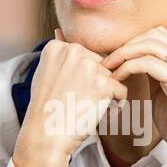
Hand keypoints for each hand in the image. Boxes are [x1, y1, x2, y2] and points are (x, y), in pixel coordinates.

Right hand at [13, 30, 128, 166]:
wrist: (46, 135)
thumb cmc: (45, 108)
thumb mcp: (45, 72)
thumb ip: (59, 53)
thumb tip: (59, 31)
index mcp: (58, 47)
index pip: (86, 57)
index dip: (82, 79)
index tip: (67, 94)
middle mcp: (74, 51)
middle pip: (101, 66)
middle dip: (97, 86)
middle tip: (79, 104)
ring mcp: (89, 66)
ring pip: (113, 78)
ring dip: (106, 96)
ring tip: (88, 110)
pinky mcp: (103, 84)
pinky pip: (121, 91)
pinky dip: (115, 106)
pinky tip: (98, 115)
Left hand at [100, 26, 166, 155]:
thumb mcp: (166, 91)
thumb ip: (154, 74)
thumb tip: (132, 64)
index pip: (159, 36)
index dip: (134, 43)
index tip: (115, 58)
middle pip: (153, 35)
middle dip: (127, 45)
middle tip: (107, 62)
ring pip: (149, 45)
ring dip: (124, 54)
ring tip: (109, 69)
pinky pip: (148, 64)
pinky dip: (128, 68)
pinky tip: (118, 80)